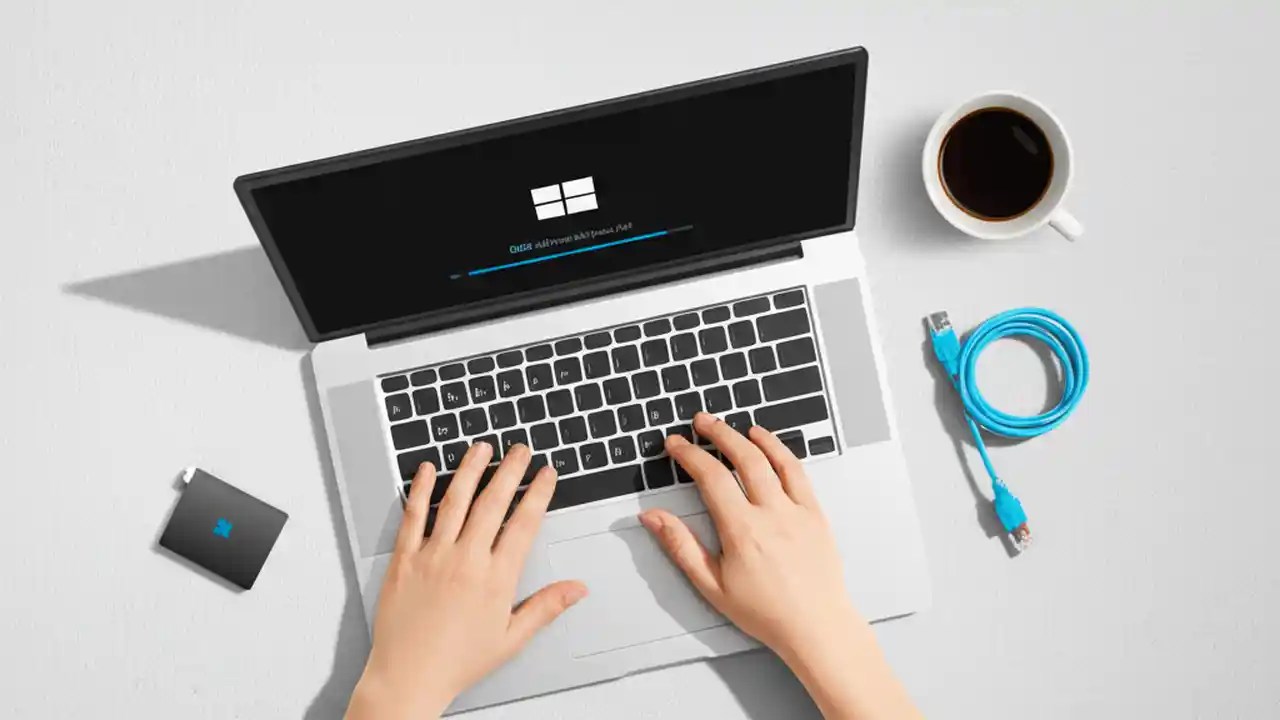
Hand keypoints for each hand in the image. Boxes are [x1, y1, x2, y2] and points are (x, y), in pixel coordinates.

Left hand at [346, 443, 586, 719]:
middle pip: (492, 503)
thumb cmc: (458, 661)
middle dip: (510, 471)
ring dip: (470, 469)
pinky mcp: (404, 559)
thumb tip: (577, 588)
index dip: (538, 493)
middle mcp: (466, 560)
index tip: (546, 474)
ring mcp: (433, 556)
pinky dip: (420, 489)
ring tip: (481, 448)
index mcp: (496, 578)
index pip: (523, 523)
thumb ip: (545, 607)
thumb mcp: (512, 638)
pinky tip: (428, 470)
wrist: (409, 676)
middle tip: (520, 450)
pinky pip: (413, 516)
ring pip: (454, 500)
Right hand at [639, 413, 918, 719]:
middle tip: (700, 422)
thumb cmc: (765, 612)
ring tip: (732, 426)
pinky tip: (768, 443)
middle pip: (742, 457)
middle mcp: (771, 514)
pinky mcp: (815, 514)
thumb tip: (652, 517)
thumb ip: (680, 546)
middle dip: (717, 434)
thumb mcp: (711, 585)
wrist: (815, 627)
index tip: (675, 445)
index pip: (710, 477)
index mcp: (741, 531)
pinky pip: (798, 472)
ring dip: (748, 437)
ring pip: (771, 459)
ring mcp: (797, 511)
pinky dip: (781, 451)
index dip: (689, 455)